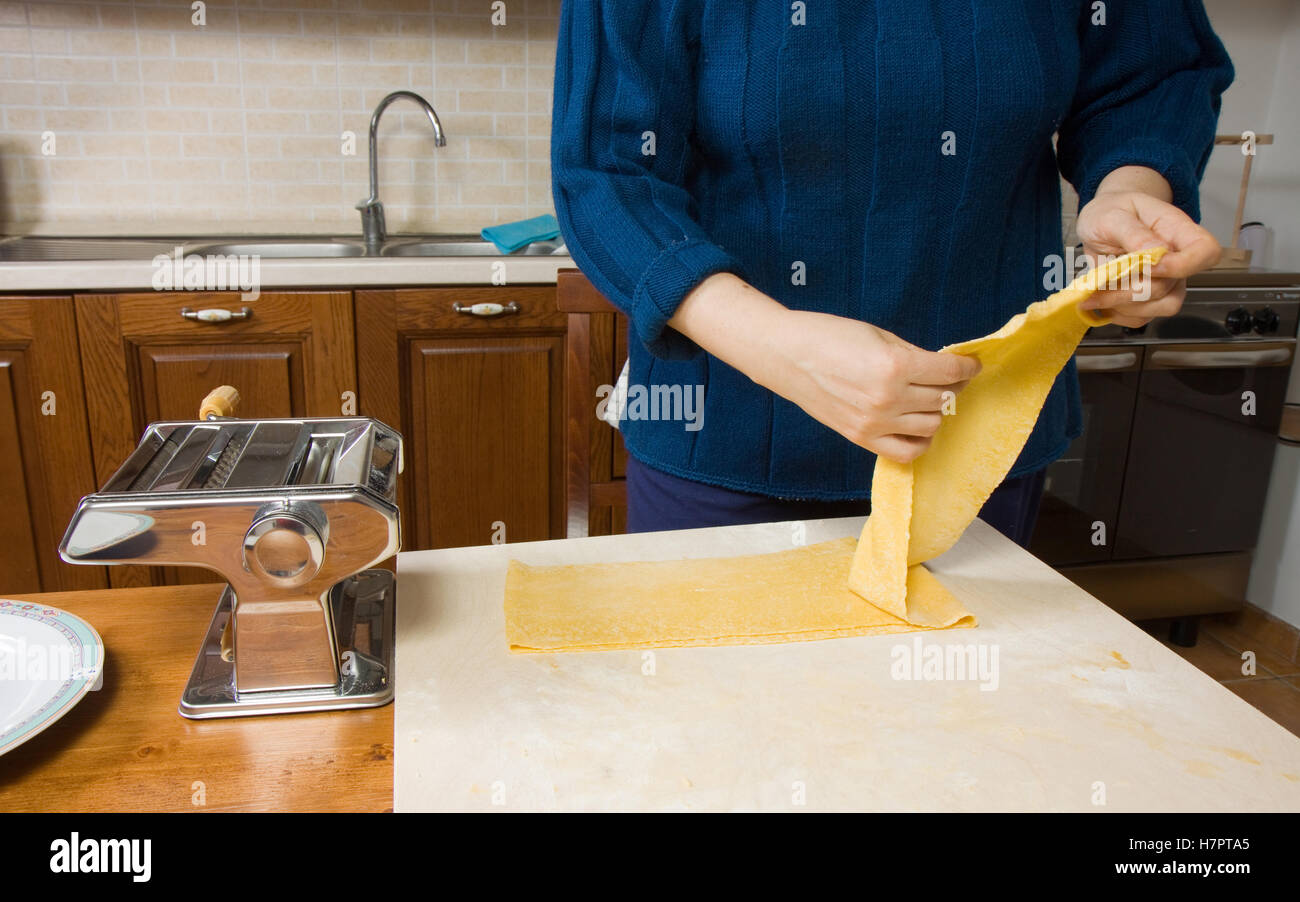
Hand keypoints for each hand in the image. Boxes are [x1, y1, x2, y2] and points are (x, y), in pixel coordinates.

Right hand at [670, 273, 979, 462]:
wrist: (787, 355)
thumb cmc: (830, 337)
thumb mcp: (880, 336)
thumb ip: (914, 355)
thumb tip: (944, 369)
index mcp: (896, 365)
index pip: (950, 372)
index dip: (967, 367)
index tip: (971, 365)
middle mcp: (889, 398)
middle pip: (944, 400)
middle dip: (953, 387)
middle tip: (948, 378)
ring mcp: (875, 422)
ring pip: (931, 426)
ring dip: (937, 411)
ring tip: (929, 398)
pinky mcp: (862, 437)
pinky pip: (906, 452)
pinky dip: (920, 441)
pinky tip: (917, 425)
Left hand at [1075, 166, 1220, 326]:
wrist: (1100, 223)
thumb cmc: (1112, 213)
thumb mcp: (1112, 216)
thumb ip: (1133, 233)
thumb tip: (1154, 252)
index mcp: (1177, 231)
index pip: (1206, 252)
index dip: (1183, 266)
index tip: (1149, 266)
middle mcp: (1176, 260)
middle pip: (1170, 288)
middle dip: (1129, 290)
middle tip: (1098, 281)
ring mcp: (1166, 282)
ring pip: (1159, 308)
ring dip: (1122, 304)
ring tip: (1096, 290)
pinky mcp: (1149, 300)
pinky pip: (1140, 318)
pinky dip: (1117, 313)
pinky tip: (1101, 298)